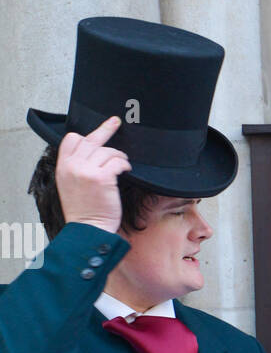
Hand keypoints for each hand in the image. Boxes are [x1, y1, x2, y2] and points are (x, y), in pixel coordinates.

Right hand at [56, 115, 130, 234]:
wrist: (88, 230)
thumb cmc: (83, 212)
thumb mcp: (69, 186)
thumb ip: (75, 168)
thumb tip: (91, 154)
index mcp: (63, 167)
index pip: (71, 140)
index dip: (85, 136)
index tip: (96, 132)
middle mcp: (73, 166)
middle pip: (91, 140)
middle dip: (106, 129)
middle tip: (115, 122)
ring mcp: (87, 171)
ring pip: (107, 151)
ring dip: (118, 156)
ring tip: (123, 163)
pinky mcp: (102, 178)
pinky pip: (117, 161)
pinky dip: (124, 164)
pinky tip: (126, 169)